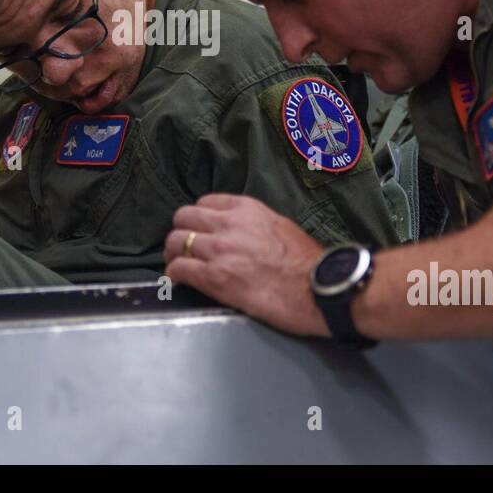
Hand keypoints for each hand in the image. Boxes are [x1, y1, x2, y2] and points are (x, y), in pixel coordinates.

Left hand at [164, 193, 328, 337]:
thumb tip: (241, 232)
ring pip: (175, 242)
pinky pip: (179, 269)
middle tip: (184, 248)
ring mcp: (220, 250)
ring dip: (174, 254)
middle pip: (183, 218)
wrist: (318, 289)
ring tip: (179, 265)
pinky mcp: (215, 278)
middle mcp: (229, 225)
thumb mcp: (280, 226)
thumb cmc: (308, 263)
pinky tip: (181, 280)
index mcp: (246, 209)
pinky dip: (175, 274)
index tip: (200, 231)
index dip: (198, 219)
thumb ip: (254, 223)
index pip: (204, 203)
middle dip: (181, 232)